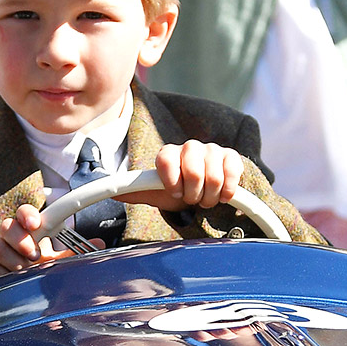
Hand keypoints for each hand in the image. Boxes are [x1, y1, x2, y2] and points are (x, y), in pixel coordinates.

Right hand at [0, 203, 101, 281]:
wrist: (14, 292)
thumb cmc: (34, 272)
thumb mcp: (54, 263)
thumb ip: (72, 254)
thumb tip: (99, 243)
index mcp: (26, 231)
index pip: (25, 214)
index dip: (28, 215)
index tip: (35, 224)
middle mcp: (7, 237)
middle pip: (7, 226)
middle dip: (21, 240)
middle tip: (34, 256)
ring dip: (12, 261)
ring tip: (23, 272)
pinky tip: (8, 279)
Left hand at [118, 141, 246, 211]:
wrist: (200, 188)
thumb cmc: (176, 190)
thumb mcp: (154, 193)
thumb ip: (134, 192)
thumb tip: (113, 194)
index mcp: (168, 153)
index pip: (166, 160)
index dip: (171, 181)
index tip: (175, 192)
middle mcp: (190, 147)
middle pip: (193, 171)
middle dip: (193, 194)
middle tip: (192, 199)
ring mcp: (212, 150)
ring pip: (213, 176)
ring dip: (209, 196)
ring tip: (205, 198)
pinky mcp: (231, 157)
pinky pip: (233, 173)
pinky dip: (227, 190)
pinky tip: (221, 194)